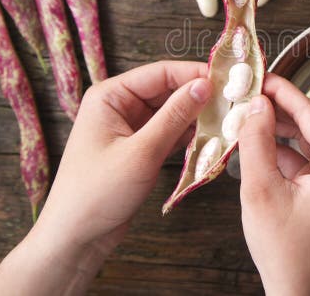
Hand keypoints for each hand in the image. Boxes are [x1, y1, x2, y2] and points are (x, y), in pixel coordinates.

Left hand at [0, 61, 211, 295]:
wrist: (76, 237)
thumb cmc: (98, 192)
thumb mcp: (142, 151)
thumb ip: (175, 116)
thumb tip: (204, 86)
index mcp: (110, 96)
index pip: (161, 73)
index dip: (195, 74)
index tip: (228, 80)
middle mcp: (119, 106)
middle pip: (168, 91)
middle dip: (199, 97)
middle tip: (234, 103)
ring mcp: (130, 128)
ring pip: (172, 113)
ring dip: (197, 118)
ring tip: (228, 122)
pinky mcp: (139, 149)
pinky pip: (170, 134)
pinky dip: (188, 137)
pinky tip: (211, 140)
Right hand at [239, 74, 309, 295]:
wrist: (297, 292)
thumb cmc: (285, 250)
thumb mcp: (262, 189)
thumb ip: (258, 141)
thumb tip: (255, 104)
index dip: (283, 91)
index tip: (261, 74)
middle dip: (278, 111)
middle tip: (248, 92)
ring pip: (307, 142)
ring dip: (277, 131)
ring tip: (246, 116)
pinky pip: (307, 160)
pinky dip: (283, 153)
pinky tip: (256, 143)